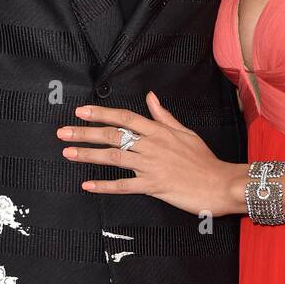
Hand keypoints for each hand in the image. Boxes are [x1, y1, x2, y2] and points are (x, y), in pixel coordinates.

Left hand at [57, 91, 245, 218]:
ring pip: (114, 157)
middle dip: (86, 132)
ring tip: (68, 152)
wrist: (221, 183)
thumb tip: (150, 97)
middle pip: (113, 135)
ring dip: (88, 155)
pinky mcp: (154, 186)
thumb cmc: (203, 159)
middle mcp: (152, 145)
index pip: (124, 118)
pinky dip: (105, 185)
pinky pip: (124, 185)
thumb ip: (163, 116)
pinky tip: (88, 185)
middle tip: (63, 131)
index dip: (101, 114)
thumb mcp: (185, 132)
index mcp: (158, 131)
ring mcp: (152, 166)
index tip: (81, 111)